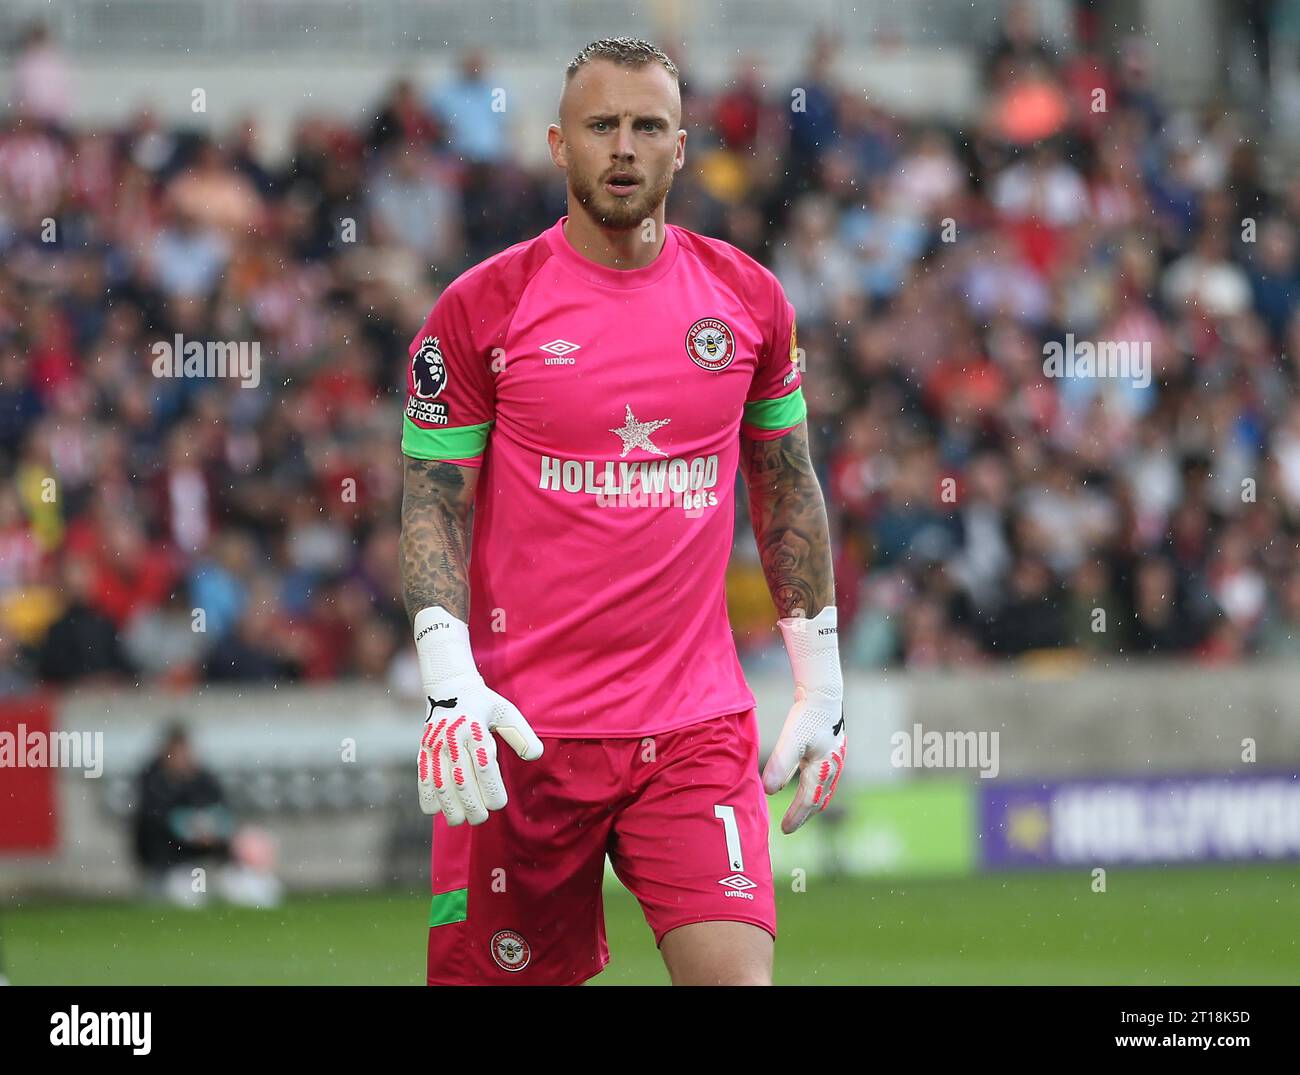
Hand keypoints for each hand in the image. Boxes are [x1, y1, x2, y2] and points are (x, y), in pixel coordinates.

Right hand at [411, 606, 542, 825]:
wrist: (449, 687)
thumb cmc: (484, 704)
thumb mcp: (507, 712)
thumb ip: (522, 735)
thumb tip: (535, 756)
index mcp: (476, 728)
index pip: (484, 764)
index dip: (491, 789)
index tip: (499, 804)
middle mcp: (453, 737)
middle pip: (461, 779)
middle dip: (471, 805)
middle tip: (481, 818)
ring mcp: (435, 744)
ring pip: (439, 782)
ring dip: (449, 806)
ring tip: (459, 820)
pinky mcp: (423, 749)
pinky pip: (423, 777)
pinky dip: (427, 796)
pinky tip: (436, 811)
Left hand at [762, 606, 845, 832]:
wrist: (823, 694)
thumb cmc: (807, 717)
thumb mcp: (791, 740)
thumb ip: (781, 765)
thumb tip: (768, 791)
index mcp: (823, 770)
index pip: (809, 801)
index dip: (796, 816)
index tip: (784, 830)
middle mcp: (832, 768)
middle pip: (819, 799)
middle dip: (805, 814)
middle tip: (790, 826)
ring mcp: (835, 759)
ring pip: (824, 788)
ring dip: (811, 802)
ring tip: (799, 810)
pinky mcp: (831, 749)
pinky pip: (824, 777)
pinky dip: (815, 788)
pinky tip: (806, 783)